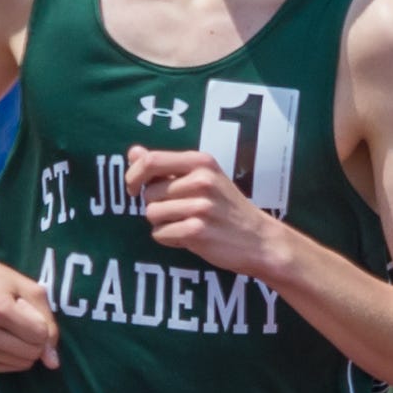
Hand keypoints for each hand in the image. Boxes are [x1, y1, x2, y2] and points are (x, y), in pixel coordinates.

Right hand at [0, 250, 59, 373]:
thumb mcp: (28, 289)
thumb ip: (47, 322)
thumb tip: (53, 363)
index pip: (39, 335)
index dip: (41, 324)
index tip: (28, 310)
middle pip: (31, 352)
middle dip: (35, 339)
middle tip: (20, 320)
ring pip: (22, 363)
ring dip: (24, 348)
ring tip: (8, 327)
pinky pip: (9, 369)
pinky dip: (13, 356)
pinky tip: (2, 338)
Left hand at [126, 146, 276, 275]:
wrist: (259, 240)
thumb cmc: (227, 208)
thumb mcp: (203, 178)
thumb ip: (167, 166)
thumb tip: (133, 153)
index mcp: (201, 162)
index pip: (150, 161)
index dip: (133, 175)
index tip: (133, 188)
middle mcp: (201, 180)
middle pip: (148, 193)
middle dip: (155, 206)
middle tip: (180, 212)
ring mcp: (200, 206)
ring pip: (152, 214)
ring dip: (163, 224)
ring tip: (187, 224)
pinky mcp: (197, 231)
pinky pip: (160, 234)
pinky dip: (169, 239)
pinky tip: (190, 237)